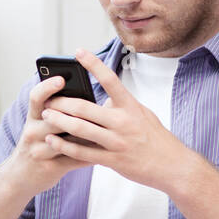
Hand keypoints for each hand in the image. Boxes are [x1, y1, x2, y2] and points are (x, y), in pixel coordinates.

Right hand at [4, 75, 93, 196]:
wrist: (19, 177)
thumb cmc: (37, 145)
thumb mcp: (38, 126)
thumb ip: (56, 112)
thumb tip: (85, 96)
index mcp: (32, 118)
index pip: (36, 97)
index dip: (47, 87)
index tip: (61, 79)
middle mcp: (32, 132)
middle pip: (55, 118)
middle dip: (76, 112)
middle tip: (99, 106)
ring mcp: (39, 151)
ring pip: (68, 139)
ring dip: (89, 134)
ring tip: (108, 127)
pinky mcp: (50, 168)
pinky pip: (75, 159)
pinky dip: (91, 154)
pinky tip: (105, 149)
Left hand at [41, 48, 192, 192]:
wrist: (173, 166)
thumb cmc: (156, 138)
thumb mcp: (142, 115)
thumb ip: (122, 107)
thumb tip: (104, 101)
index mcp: (131, 106)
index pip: (110, 79)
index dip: (94, 64)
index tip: (78, 51)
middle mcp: (123, 122)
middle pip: (85, 108)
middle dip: (63, 102)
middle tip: (48, 98)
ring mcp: (117, 142)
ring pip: (81, 129)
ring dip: (59, 121)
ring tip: (45, 114)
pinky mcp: (112, 160)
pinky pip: (83, 153)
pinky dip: (65, 146)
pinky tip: (52, 140)